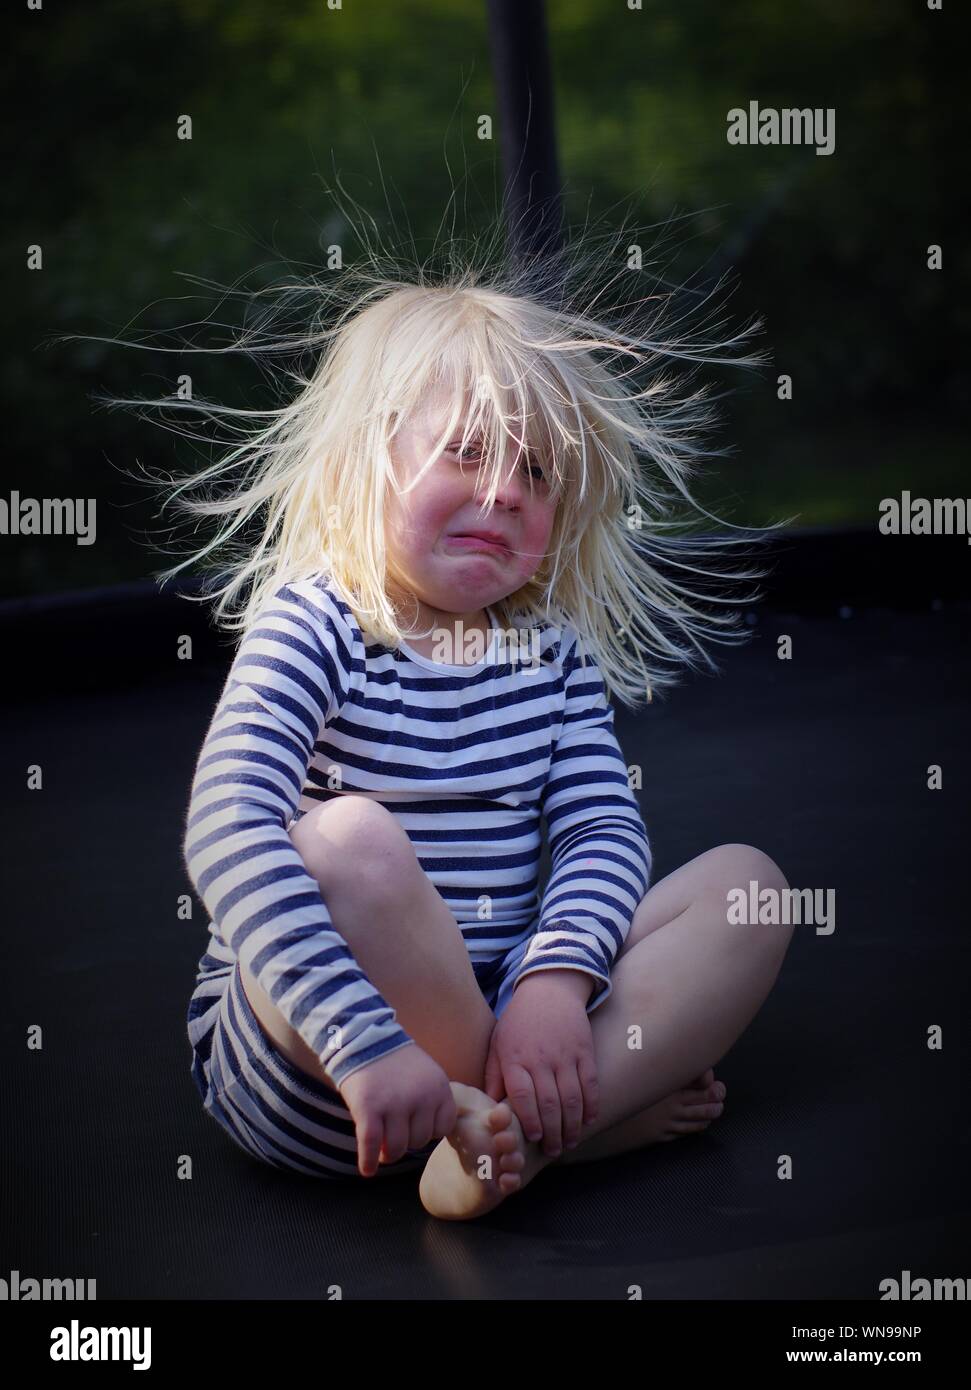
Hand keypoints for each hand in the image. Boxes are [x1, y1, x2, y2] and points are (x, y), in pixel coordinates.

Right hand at [338, 1043, 456, 1177]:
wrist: (364, 1039)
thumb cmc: (396, 1061)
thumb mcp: (427, 1074)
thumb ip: (433, 1101)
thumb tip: (431, 1136)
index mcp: (439, 1088)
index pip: (442, 1129)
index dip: (427, 1131)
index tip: (414, 1126)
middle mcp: (421, 1097)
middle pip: (419, 1141)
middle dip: (406, 1139)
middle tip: (393, 1129)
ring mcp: (395, 1104)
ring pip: (397, 1149)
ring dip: (387, 1152)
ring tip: (381, 1146)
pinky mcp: (369, 1108)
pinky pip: (371, 1146)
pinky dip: (368, 1162)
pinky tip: (367, 1169)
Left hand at [482, 972, 598, 1156]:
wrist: (549, 990)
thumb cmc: (518, 1021)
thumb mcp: (498, 1043)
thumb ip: (493, 1076)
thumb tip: (489, 1109)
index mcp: (515, 1058)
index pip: (522, 1096)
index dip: (528, 1121)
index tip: (531, 1138)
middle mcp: (541, 1058)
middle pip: (549, 1104)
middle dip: (551, 1133)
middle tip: (553, 1150)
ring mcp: (565, 1055)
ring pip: (572, 1099)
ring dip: (572, 1126)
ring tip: (569, 1142)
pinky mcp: (584, 1051)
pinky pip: (590, 1084)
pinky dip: (591, 1106)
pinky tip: (588, 1121)